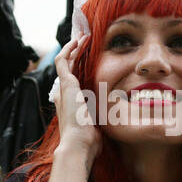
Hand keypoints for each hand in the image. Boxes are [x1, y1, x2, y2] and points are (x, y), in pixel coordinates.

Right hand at [52, 38, 100, 167]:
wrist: (78, 144)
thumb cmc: (89, 141)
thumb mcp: (99, 128)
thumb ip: (104, 122)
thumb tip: (118, 122)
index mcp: (71, 104)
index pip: (74, 81)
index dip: (79, 69)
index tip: (88, 60)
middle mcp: (64, 95)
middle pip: (68, 69)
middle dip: (75, 55)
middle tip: (84, 43)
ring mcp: (63, 89)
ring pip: (65, 62)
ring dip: (73, 48)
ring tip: (82, 37)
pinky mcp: (65, 84)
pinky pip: (62, 61)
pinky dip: (69, 49)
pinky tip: (78, 41)